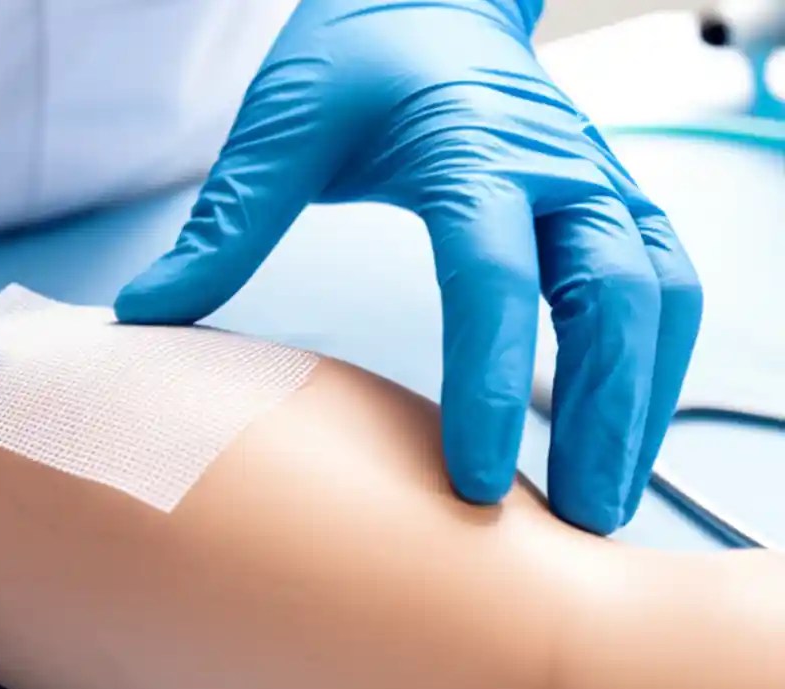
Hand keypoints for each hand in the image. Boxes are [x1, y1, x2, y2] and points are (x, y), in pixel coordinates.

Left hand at [114, 0, 702, 533]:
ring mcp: (593, 178)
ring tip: (604, 495)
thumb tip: (150, 312)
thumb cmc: (359, 48)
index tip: (474, 480)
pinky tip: (622, 423)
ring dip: (644, 398)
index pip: (494, 277)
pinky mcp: (606, 196)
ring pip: (658, 295)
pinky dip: (653, 360)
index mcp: (473, 146)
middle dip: (606, 415)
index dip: (489, 383)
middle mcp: (553, 163)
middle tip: (575, 520)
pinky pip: (660, 283)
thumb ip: (227, 224)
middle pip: (615, 296)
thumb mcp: (284, 124)